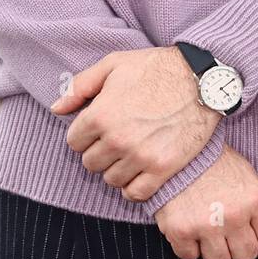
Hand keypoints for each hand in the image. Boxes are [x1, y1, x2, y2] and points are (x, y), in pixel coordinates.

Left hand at [50, 47, 220, 201]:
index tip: (100, 126)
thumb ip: (80, 86)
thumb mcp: (113, 64)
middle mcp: (117, 140)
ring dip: (116, 168)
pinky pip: (135, 193)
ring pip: (111, 179)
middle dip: (99, 151)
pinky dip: (134, 186)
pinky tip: (140, 170)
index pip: (74, 142)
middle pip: (91, 163)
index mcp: (100, 114)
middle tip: (116, 138)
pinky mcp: (162, 169)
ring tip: (130, 151)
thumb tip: (56, 109)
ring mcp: (140, 157)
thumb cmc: (156, 68)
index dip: (85, 133)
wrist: (201, 79)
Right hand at [153, 143, 257, 258]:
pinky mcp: (180, 230)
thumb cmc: (217, 164)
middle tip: (225, 226)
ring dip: (213, 248)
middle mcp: (233, 215)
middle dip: (238, 244)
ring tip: (206, 226)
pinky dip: (187, 245)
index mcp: (255, 199)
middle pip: (247, 255)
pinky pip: (190, 257)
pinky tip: (187, 225)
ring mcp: (206, 225)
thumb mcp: (249, 177)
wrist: (177, 151)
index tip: (246, 222)